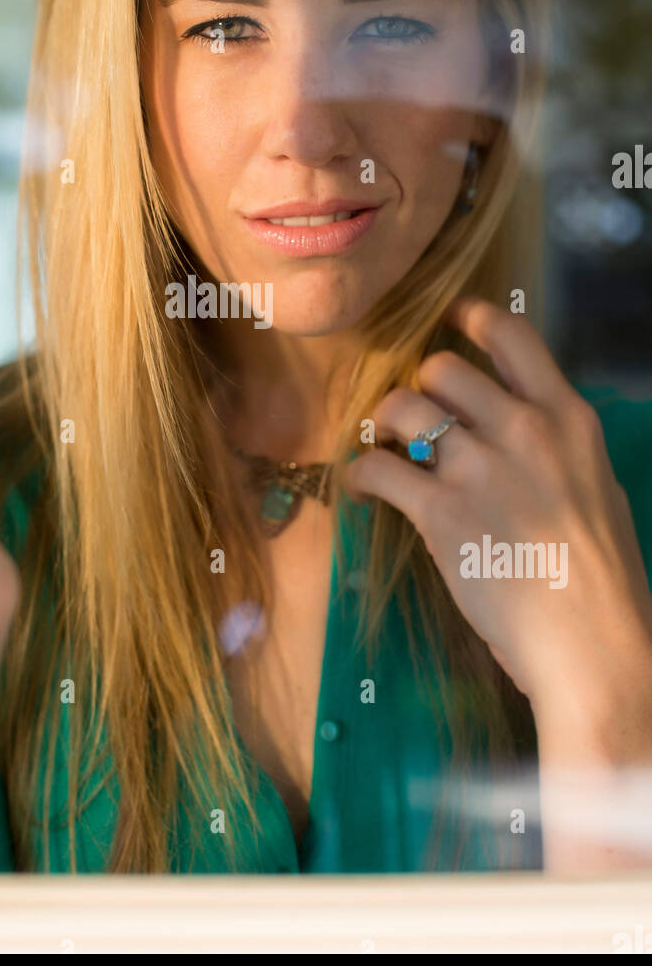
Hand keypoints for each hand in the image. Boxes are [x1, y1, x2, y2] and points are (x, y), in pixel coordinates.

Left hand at [345, 297, 651, 714]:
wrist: (593, 647)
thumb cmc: (602, 582)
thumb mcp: (596, 490)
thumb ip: (554, 452)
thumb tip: (517, 435)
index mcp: (568, 419)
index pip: (513, 336)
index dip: (470, 318)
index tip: (448, 318)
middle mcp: (523, 429)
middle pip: (442, 367)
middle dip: (419, 386)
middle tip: (414, 417)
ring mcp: (479, 468)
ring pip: (403, 406)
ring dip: (384, 424)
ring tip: (385, 449)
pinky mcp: (440, 512)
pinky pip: (378, 467)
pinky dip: (362, 475)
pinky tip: (365, 490)